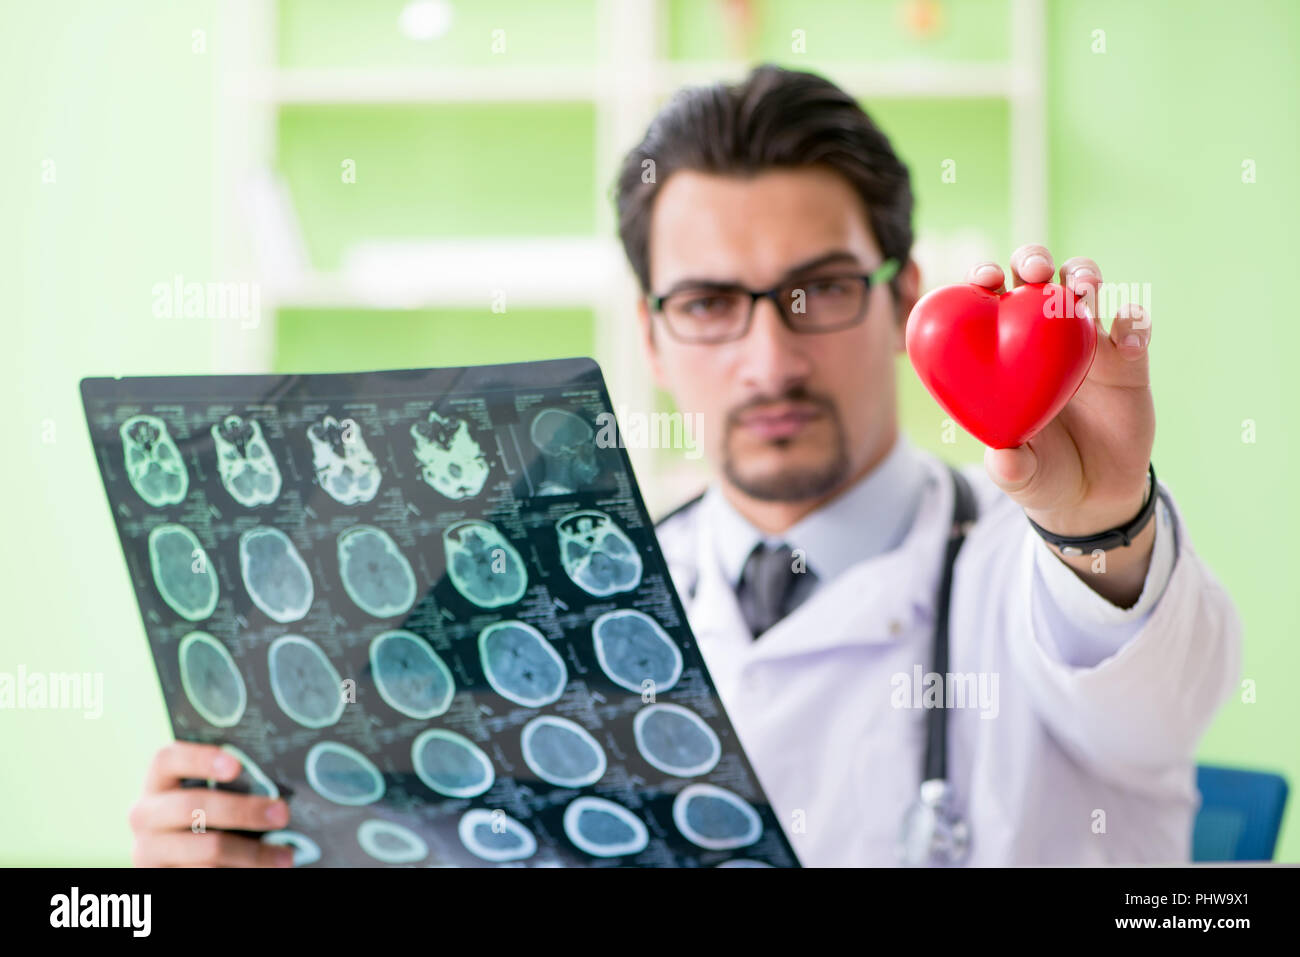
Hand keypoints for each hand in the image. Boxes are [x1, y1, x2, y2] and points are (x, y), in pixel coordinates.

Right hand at [129, 741, 293, 866]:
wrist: (177, 859)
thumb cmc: (204, 815)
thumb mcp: (205, 795)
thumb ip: (229, 784)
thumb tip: (276, 785)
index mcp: (158, 782)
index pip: (167, 760)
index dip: (200, 759)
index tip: (236, 766)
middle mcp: (145, 814)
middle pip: (191, 806)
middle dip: (242, 810)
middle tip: (281, 814)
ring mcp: (148, 849)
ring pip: (206, 849)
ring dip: (251, 853)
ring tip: (285, 856)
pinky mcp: (160, 876)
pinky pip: (205, 873)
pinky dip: (238, 871)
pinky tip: (265, 869)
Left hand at [965, 244, 1155, 603]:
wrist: (1094, 494)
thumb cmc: (1041, 473)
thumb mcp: (1021, 476)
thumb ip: (1010, 467)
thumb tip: (1004, 457)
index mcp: (1004, 352)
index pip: (988, 301)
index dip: (984, 278)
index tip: (985, 278)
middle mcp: (1042, 337)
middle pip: (1036, 278)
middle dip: (1033, 259)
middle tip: (1036, 270)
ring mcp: (1087, 343)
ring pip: (1087, 287)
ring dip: (1084, 275)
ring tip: (1084, 288)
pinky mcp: (1129, 360)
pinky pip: (1135, 327)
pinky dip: (1134, 324)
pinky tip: (1127, 343)